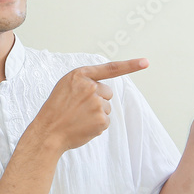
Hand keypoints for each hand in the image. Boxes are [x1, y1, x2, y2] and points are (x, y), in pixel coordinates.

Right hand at [32, 58, 148, 153]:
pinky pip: (106, 121)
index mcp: (80, 75)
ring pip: (106, 108)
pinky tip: (83, 126)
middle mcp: (90, 87)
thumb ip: (84, 83)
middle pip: (107, 92)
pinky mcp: (101, 119)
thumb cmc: (56, 110)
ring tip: (78, 118)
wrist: (48, 131)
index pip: (110, 68)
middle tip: (79, 108)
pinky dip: (97, 125)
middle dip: (98, 100)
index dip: (130, 65)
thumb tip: (103, 91)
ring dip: (96, 114)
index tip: (145, 62)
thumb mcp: (66, 87)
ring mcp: (97, 103)